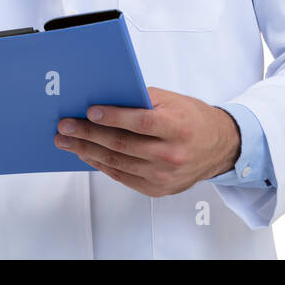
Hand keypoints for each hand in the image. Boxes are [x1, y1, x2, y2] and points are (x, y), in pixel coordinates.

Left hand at [53, 86, 241, 196]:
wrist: (219, 148)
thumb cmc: (193, 119)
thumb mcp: (173, 101)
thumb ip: (142, 99)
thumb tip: (107, 96)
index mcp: (179, 128)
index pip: (141, 123)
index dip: (114, 117)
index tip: (90, 111)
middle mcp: (172, 155)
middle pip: (123, 145)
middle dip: (89, 134)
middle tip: (65, 126)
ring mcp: (164, 176)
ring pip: (118, 163)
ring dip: (87, 151)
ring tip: (67, 141)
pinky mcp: (157, 189)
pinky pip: (122, 176)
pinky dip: (101, 165)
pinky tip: (86, 154)